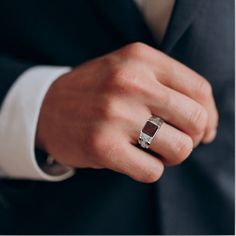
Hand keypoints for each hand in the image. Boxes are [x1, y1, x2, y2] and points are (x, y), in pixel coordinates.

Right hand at [36, 42, 217, 182]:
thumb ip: (170, 89)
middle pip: (195, 120)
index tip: (204, 130)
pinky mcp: (102, 145)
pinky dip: (149, 169)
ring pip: (179, 149)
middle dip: (192, 138)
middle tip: (175, 140)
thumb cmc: (96, 92)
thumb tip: (208, 126)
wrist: (46, 106)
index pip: (199, 90)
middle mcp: (130, 82)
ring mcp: (115, 114)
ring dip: (171, 155)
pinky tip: (134, 159)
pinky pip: (152, 170)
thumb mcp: (129, 71)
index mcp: (140, 59)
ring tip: (152, 149)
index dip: (209, 115)